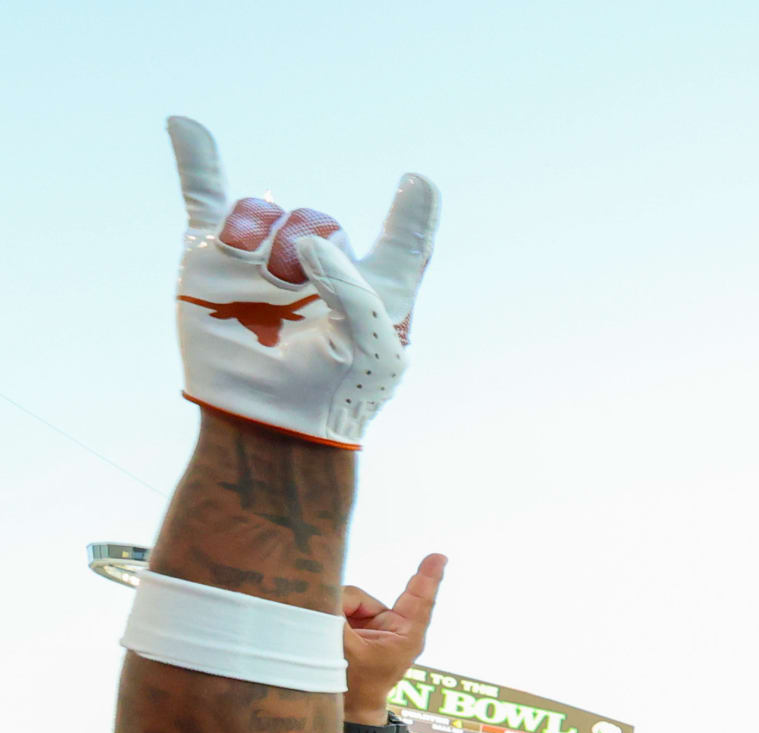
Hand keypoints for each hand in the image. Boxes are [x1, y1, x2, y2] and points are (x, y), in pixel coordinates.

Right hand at [166, 117, 435, 450]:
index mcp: (375, 290)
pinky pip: (203, 197)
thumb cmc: (335, 393)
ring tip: (263, 274)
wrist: (269, 424)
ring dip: (261, 231)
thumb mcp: (371, 346)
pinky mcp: (213, 262)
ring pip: (265, 211)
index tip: (418, 183)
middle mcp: (320, 270)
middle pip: (320, 221)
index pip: (402, 242)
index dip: (413, 213)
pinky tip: (184, 125)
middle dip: (311, 243)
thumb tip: (307, 241)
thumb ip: (354, 287)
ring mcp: (263, 262)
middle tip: (297, 285)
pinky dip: (195, 159)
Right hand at [341, 553, 444, 719]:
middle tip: (336, 632)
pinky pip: (337, 608)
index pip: (418, 599)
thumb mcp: (345, 651)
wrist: (349, 709)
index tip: (439, 556)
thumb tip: (321, 593)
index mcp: (406, 635)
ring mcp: (375, 624)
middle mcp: (394, 626)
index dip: (427, 576)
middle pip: (359, 598)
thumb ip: (334, 618)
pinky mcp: (359, 625)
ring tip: (331, 643)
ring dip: (330, 617)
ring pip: (342, 602)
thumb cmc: (354, 685)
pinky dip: (328, 617)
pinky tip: (328, 635)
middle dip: (342, 607)